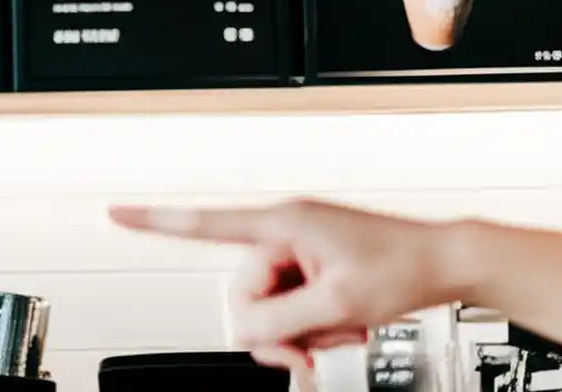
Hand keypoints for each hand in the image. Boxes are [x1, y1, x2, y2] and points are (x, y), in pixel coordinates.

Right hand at [109, 200, 469, 368]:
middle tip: (308, 348)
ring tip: (339, 329)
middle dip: (275, 326)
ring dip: (300, 328)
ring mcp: (301, 248)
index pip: (203, 223)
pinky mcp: (315, 264)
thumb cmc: (402, 267)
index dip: (153, 222)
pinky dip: (313, 323)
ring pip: (269, 303)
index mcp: (281, 223)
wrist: (445, 262)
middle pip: (244, 290)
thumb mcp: (337, 306)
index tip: (116, 213)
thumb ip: (279, 318)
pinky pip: (292, 302)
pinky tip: (341, 325)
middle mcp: (285, 230)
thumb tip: (245, 329)